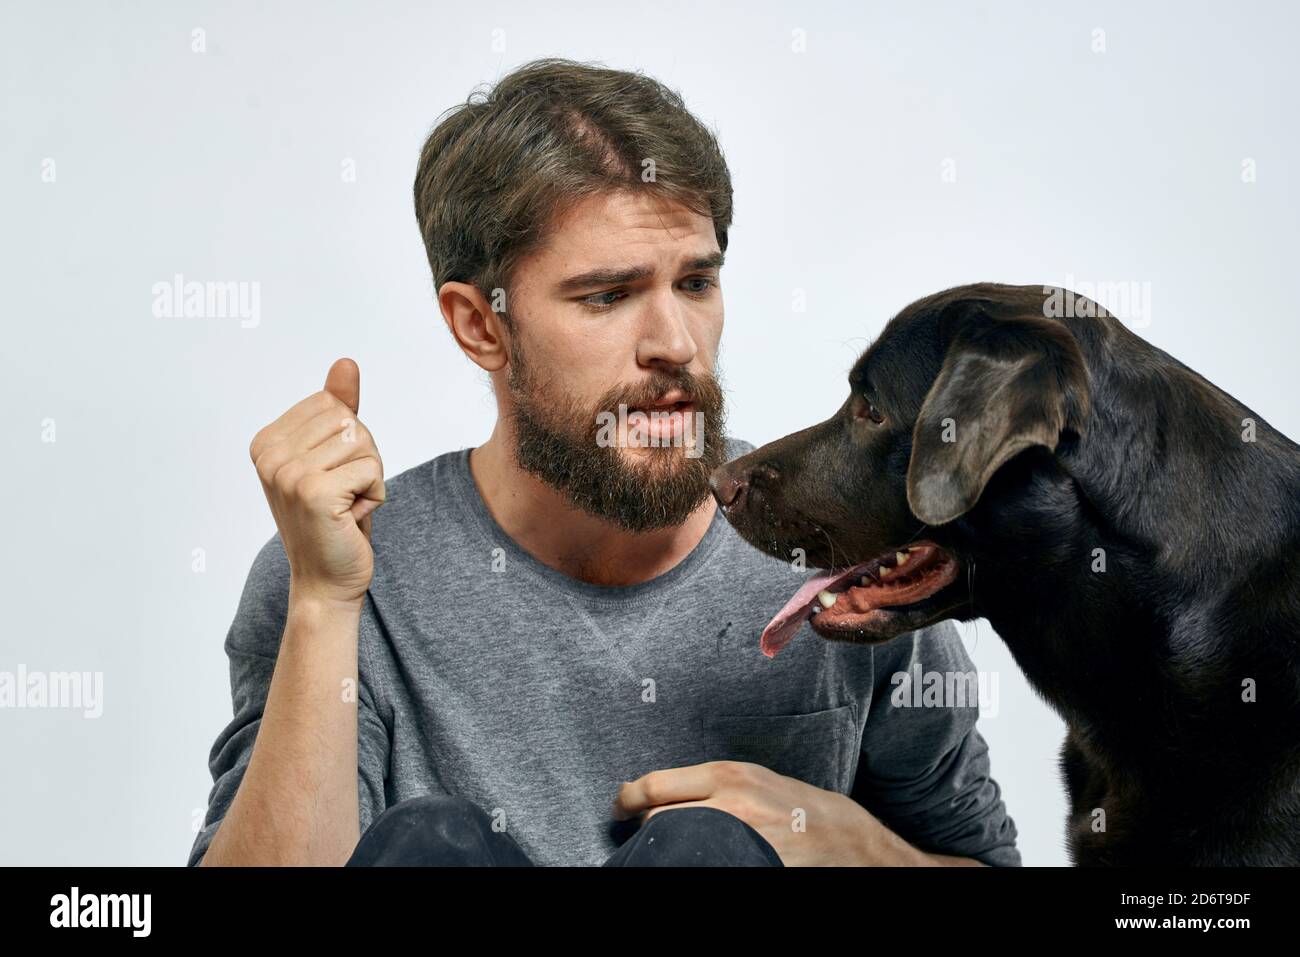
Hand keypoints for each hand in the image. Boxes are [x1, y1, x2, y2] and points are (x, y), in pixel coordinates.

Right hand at [249, 357, 385, 607]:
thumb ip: (339, 408)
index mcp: (266, 440)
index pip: (333, 405)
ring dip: (369, 479)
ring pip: (365, 445)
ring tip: (345, 506)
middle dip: (363, 459)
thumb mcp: (335, 456)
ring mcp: (287, 473)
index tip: (330, 478)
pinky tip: (350, 518)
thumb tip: (346, 363)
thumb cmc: (334, 519)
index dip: (349, 442)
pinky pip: (372, 469)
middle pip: (350, 422)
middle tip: (342, 494)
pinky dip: (375, 495)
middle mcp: (269, 454)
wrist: (327, 580)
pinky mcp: (313, 492)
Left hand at [611, 760, 884, 865]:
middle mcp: (728, 803)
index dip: (627, 797)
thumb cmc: (795, 804)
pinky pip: (701, 861)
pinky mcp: (747, 861)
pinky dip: (690, 859)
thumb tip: (662, 791)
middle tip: (640, 830)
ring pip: (674, 840)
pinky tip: (694, 858)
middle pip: (657, 816)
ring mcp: (737, 836)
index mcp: (727, 775)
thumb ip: (710, 782)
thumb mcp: (752, 779)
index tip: (619, 805)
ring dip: (664, 843)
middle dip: (643, 824)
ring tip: (668, 845)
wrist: (842, 836)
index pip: (656, 784)